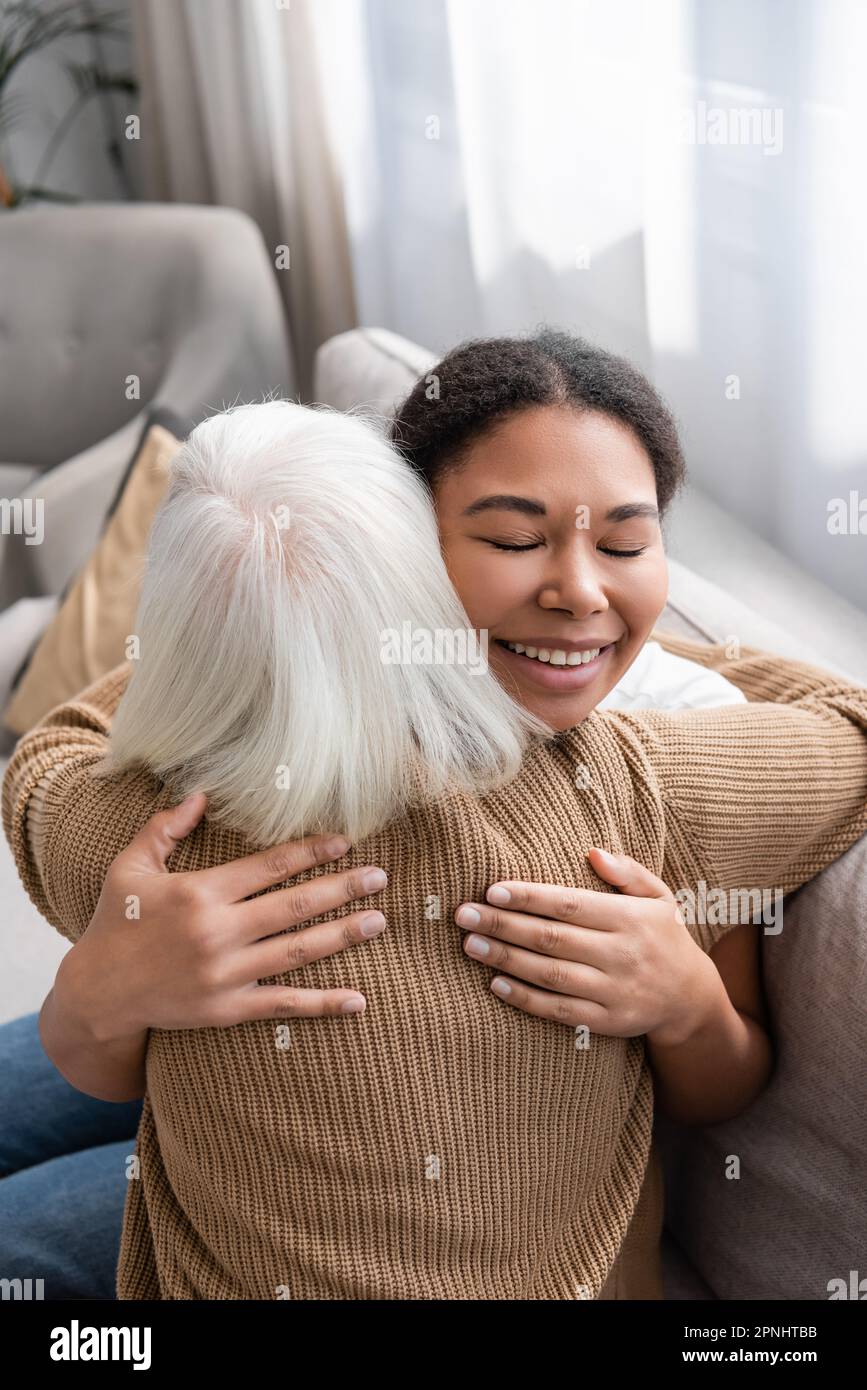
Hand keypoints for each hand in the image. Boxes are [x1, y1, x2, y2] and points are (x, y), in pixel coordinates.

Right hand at [65, 791, 388, 1041]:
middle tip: (380, 877)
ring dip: (343, 934)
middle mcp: (217, 932)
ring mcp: (225, 974)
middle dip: (342, 888)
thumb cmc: (114, 923)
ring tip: (379, 920)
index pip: (269, 866)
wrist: (95, 994)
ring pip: (298, 951)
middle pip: (294, 906)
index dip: (310, 852)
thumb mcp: (130, 867)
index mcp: (199, 893)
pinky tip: (358, 1000)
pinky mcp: (227, 1010)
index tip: (345, 842)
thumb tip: (201, 793)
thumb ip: (165, 828)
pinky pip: (283, 1004)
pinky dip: (323, 1003)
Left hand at [454, 847, 717, 1042]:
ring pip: (551, 974)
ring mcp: (614, 991)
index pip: (570, 904)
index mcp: (630, 918)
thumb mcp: (658, 897)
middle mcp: (622, 954)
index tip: (492, 890)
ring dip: (506, 959)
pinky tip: (495, 984)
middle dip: (504, 925)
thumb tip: (592, 851)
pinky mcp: (607, 1022)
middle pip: (552, 938)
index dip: (529, 897)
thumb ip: (627, 872)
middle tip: (463, 914)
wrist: (691, 998)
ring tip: (470, 944)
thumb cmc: (663, 935)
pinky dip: (525, 999)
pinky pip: (560, 1011)